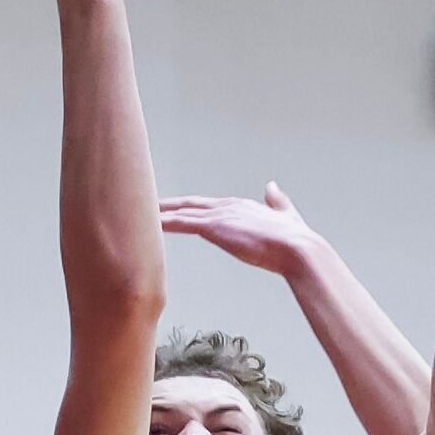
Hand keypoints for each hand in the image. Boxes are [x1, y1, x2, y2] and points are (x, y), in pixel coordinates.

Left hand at [160, 182, 318, 277]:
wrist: (297, 248)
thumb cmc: (294, 240)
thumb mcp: (286, 215)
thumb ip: (278, 201)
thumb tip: (272, 186)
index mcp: (241, 206)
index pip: (207, 206)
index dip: (189, 206)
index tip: (175, 208)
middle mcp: (227, 206)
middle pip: (189, 204)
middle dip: (167, 205)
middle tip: (145, 204)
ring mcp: (219, 215)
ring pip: (181, 212)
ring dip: (159, 213)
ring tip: (137, 214)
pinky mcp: (214, 227)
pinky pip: (181, 223)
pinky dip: (164, 223)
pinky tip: (149, 225)